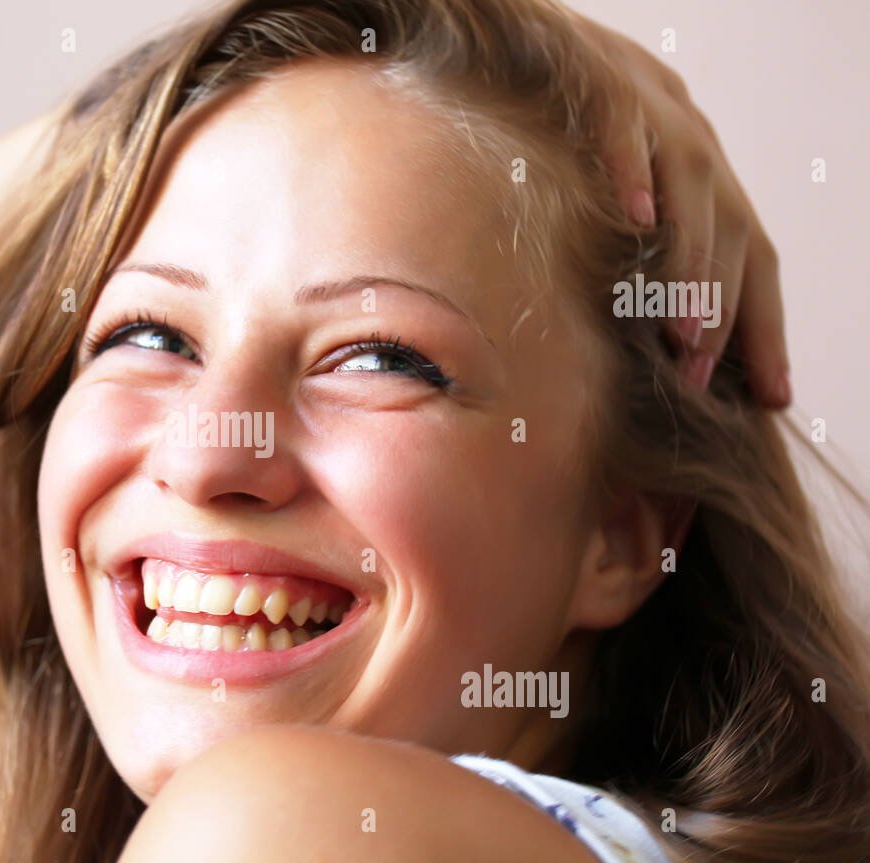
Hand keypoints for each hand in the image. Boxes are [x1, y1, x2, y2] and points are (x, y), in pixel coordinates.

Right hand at [575, 13, 789, 406]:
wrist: (521, 31)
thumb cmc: (560, 122)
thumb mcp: (609, 190)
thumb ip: (632, 248)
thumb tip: (637, 333)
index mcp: (702, 175)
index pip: (754, 258)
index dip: (765, 326)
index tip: (772, 396)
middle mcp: (693, 143)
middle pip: (735, 233)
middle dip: (725, 313)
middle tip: (703, 379)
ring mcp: (654, 108)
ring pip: (692, 192)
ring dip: (692, 266)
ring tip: (684, 333)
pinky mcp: (605, 80)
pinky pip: (625, 128)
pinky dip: (634, 172)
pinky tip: (637, 219)